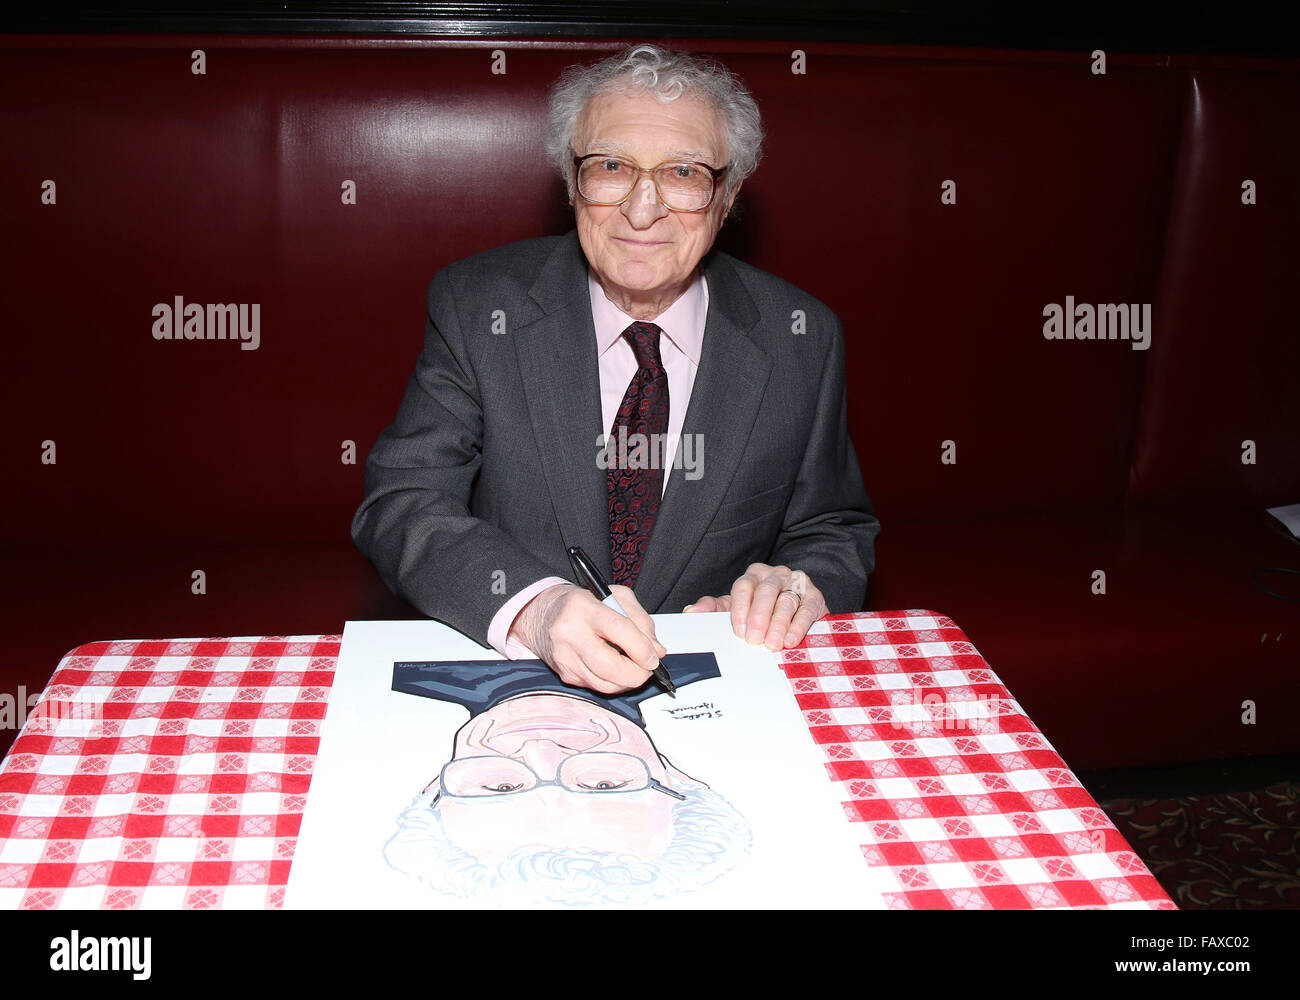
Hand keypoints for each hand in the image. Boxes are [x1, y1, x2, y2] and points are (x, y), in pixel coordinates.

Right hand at [509, 583, 666, 693]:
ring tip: (635, 668)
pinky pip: (597, 687)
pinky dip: (614, 683)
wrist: (546, 615)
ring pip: (605, 684)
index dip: (642, 648)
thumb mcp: (615, 597)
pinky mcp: (565, 674)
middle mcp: (570, 633)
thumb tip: (656, 650)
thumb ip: (640, 620)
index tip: (654, 656)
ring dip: (628, 681)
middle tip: (648, 668)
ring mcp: (565, 657)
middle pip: (610, 667)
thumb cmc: (583, 604)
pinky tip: (617, 670)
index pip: (619, 630)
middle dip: (637, 673)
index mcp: (583, 608)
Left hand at [683, 562, 826, 650]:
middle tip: (755, 640)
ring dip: (779, 624)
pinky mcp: (815, 597)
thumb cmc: (762, 611)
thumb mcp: (737, 609)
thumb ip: (714, 609)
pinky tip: (790, 639)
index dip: (740, 609)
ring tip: (773, 644)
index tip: (739, 631)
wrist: (799, 610)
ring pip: (786, 601)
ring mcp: (797, 584)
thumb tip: (691, 612)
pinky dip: (798, 625)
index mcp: (753, 576)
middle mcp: (775, 575)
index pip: (744, 587)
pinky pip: (807, 609)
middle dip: (760, 617)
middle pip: (766, 592)